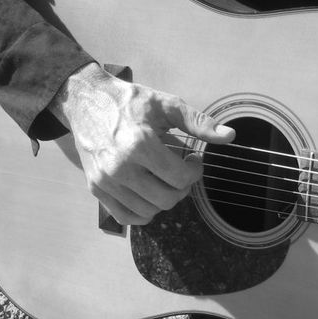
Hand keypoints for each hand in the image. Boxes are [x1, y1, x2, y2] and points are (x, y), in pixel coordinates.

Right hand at [50, 62, 234, 224]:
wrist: (87, 101)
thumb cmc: (131, 102)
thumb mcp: (167, 104)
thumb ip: (199, 122)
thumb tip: (230, 136)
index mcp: (140, 144)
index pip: (180, 178)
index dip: (195, 171)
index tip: (193, 159)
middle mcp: (120, 167)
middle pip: (167, 199)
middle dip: (182, 187)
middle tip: (180, 171)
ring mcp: (105, 181)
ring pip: (149, 211)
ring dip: (164, 199)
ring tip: (164, 179)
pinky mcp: (95, 188)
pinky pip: (126, 217)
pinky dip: (143, 212)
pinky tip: (149, 193)